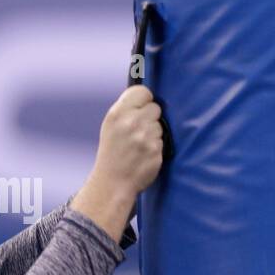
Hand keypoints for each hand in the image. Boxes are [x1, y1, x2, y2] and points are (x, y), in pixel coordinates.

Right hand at [70, 86, 165, 242]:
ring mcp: (145, 137)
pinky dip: (156, 146)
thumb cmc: (112, 152)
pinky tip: (144, 154)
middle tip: (139, 129)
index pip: (143, 92)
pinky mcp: (156, 150)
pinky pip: (163, 140)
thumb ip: (127, 110)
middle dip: (150, 117)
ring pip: (160, 125)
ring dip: (154, 133)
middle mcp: (132, 122)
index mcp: (117, 114)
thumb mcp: (111, 126)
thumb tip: (147, 96)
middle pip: (155, 107)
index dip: (144, 100)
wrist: (112, 182)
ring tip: (139, 144)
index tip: (141, 107)